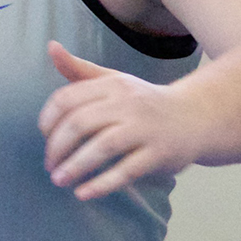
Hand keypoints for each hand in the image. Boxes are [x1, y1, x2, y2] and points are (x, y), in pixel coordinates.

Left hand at [38, 41, 206, 199]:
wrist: (196, 117)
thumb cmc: (144, 102)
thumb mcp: (113, 81)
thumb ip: (79, 70)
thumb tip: (51, 47)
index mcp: (112, 85)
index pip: (67, 99)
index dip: (48, 120)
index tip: (44, 138)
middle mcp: (128, 103)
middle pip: (80, 123)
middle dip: (57, 147)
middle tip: (49, 165)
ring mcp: (145, 128)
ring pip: (103, 146)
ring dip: (75, 166)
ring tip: (59, 180)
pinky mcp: (159, 153)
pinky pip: (126, 171)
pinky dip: (102, 184)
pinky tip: (83, 193)